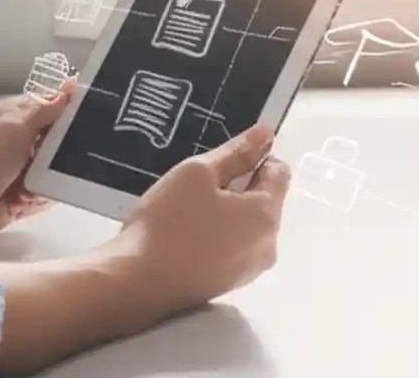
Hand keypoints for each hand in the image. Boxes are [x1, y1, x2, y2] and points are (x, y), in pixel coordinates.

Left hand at [0, 86, 72, 245]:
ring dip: (58, 175)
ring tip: (61, 176)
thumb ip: (46, 108)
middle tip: (88, 150)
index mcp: (10, 118)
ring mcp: (14, 172)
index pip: (47, 106)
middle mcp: (13, 143)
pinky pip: (43, 197)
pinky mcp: (15, 200)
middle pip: (53, 140)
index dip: (69, 108)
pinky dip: (46, 198)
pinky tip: (45, 197)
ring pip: (52, 170)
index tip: (95, 112)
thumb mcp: (16, 127)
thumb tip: (69, 85)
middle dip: (68, 147)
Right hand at [0, 124, 290, 375]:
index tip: (223, 158)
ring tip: (189, 209)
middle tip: (198, 184)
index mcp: (267, 215)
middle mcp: (269, 245)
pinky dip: (218, 234)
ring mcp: (249, 270)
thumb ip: (236, 153)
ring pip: (247, 226)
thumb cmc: (168, 222)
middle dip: (239, 186)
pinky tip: (188, 233)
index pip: (279, 173)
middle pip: (264, 201)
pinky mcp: (228, 284)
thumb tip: (266, 133)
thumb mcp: (197, 174)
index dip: (256, 156)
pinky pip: (233, 247)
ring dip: (228, 211)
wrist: (139, 284)